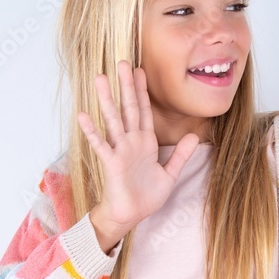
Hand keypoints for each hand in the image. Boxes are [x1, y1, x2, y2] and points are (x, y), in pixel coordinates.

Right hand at [77, 60, 199, 232]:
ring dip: (107, 99)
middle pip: (129, 108)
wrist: (130, 216)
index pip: (144, 111)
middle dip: (127, 86)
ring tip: (100, 78)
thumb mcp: (169, 174)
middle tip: (122, 62)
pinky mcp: (111, 163)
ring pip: (113, 119)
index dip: (143, 91)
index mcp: (145, 142)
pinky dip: (92, 130)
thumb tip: (194, 135)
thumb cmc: (146, 196)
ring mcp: (120, 150)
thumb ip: (181, 154)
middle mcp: (131, 142)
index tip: (140, 70)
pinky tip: (83, 115)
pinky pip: (101, 144)